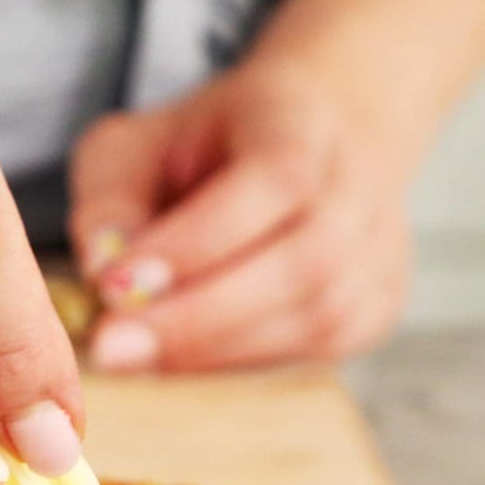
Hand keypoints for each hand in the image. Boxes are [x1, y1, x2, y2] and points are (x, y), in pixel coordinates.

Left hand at [66, 61, 413, 371]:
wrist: (316, 140)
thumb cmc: (212, 145)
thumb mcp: (140, 141)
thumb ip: (111, 196)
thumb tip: (103, 266)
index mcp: (303, 123)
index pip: (272, 182)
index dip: (194, 242)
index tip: (114, 286)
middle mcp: (362, 186)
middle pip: (304, 263)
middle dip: (198, 318)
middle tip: (112, 347)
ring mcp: (382, 252)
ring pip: (314, 319)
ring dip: (214, 348)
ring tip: (134, 353)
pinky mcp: (379, 307)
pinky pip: (313, 350)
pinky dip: (240, 360)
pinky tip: (183, 357)